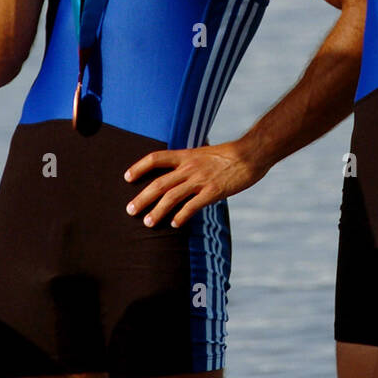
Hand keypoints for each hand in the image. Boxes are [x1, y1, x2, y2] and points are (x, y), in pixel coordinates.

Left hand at [124, 140, 263, 227]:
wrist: (250, 154)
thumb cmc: (229, 154)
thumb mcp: (205, 153)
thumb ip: (191, 162)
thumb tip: (179, 172)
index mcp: (186, 155)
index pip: (156, 158)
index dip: (139, 167)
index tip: (127, 177)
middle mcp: (189, 167)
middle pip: (159, 183)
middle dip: (142, 198)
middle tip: (130, 210)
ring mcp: (200, 180)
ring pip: (171, 197)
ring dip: (157, 211)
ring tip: (148, 222)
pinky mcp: (212, 192)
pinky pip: (192, 206)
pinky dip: (181, 216)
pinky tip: (175, 224)